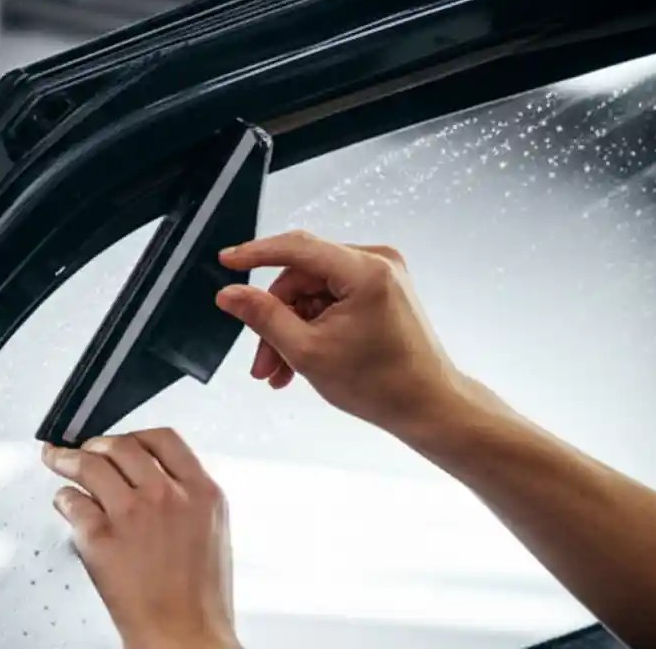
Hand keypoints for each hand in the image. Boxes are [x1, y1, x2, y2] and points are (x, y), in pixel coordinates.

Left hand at [42, 429, 238, 648]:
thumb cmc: (200, 598)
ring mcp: (131, 514)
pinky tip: (64, 500)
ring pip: (91, 465)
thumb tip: (158, 482)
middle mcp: (166, 496)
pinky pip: (72, 502)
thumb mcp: (212, 532)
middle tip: (86, 449)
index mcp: (201, 492)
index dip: (136, 436)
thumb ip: (188, 499)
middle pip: (123, 446)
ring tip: (58, 460)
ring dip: (68, 459)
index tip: (124, 440)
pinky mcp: (100, 537)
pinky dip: (64, 498)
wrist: (185, 635)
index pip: (164, 440)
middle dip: (98, 444)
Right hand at [216, 230, 490, 440]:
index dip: (255, 253)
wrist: (429, 407)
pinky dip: (313, 327)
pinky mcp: (382, 290)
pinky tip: (298, 361)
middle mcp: (377, 262)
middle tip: (260, 363)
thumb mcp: (307, 351)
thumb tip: (229, 294)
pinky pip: (332, 299)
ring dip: (291, 329)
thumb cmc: (380, 385)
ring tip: (278, 372)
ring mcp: (382, 275)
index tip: (226, 261)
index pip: (296, 247)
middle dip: (276, 318)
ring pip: (314, 292)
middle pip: (303, 276)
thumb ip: (263, 317)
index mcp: (364, 270)